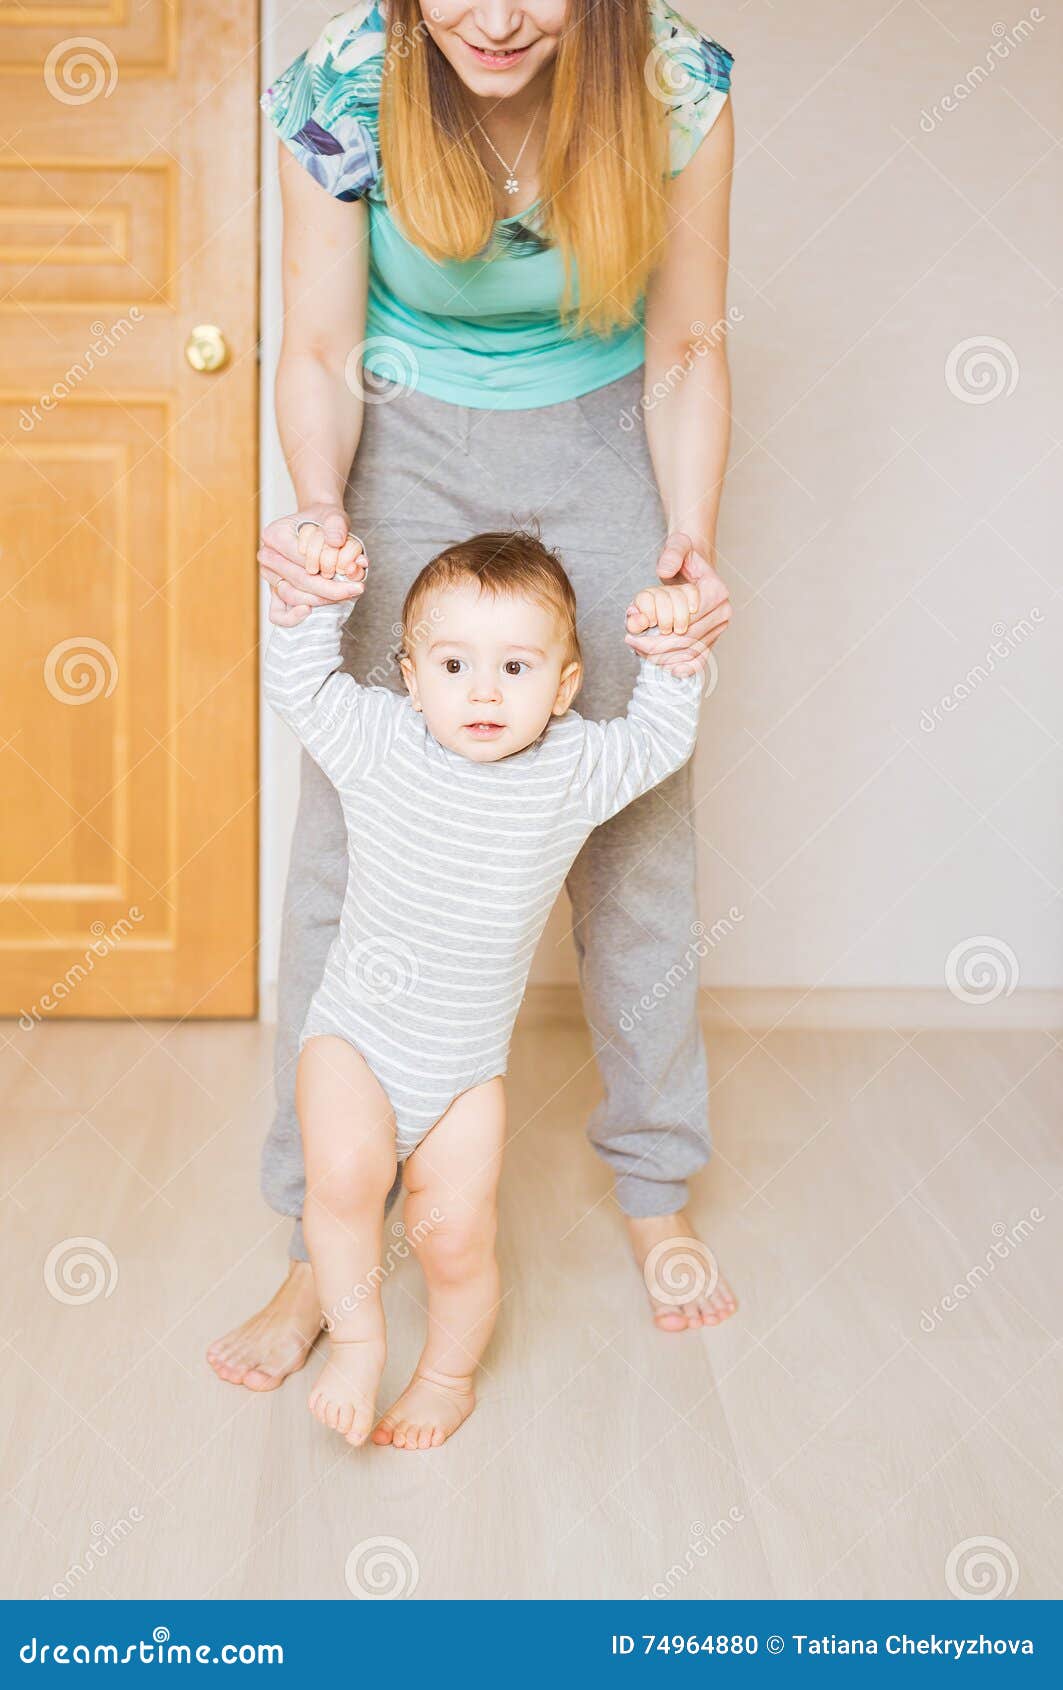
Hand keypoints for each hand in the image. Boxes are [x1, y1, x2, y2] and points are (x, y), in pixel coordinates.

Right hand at [258, 504, 367, 627]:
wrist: (313, 526)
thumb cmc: (322, 521)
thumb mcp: (334, 516)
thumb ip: (337, 525)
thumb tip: (336, 541)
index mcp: (274, 535)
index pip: (303, 561)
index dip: (329, 570)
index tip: (353, 575)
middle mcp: (267, 555)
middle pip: (299, 581)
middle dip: (329, 589)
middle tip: (355, 590)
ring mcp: (268, 575)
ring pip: (293, 596)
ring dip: (320, 600)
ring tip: (345, 595)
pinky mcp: (273, 589)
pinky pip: (278, 612)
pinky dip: (293, 617)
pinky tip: (310, 612)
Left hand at [625, 531, 731, 664]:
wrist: (695, 569)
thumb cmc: (685, 558)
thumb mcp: (678, 546)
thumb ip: (671, 554)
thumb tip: (664, 571)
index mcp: (716, 591)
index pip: (686, 619)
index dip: (658, 627)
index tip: (633, 630)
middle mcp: (722, 612)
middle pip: (686, 639)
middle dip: (656, 645)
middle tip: (631, 642)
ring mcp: (719, 628)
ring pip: (689, 652)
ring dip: (663, 656)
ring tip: (639, 650)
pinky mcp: (713, 639)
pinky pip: (699, 659)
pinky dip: (684, 667)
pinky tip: (668, 669)